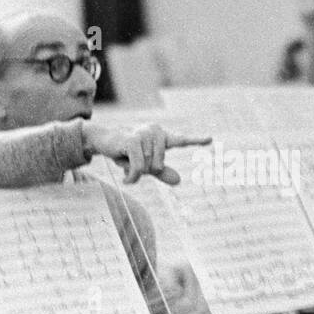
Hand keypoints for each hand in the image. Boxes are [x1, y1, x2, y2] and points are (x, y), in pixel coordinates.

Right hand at [82, 122, 210, 184]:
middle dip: (144, 170)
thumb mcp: (145, 164)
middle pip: (158, 164)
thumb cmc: (125, 151)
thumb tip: (179, 181)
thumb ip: (161, 171)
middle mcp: (156, 131)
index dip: (196, 140)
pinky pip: (139, 167)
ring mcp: (144, 134)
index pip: (181, 139)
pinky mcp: (133, 140)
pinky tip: (126, 178)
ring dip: (135, 172)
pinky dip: (132, 176)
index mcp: (162, 136)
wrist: (103, 140)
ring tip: (125, 162)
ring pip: (147, 167)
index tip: (210, 139)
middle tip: (132, 163)